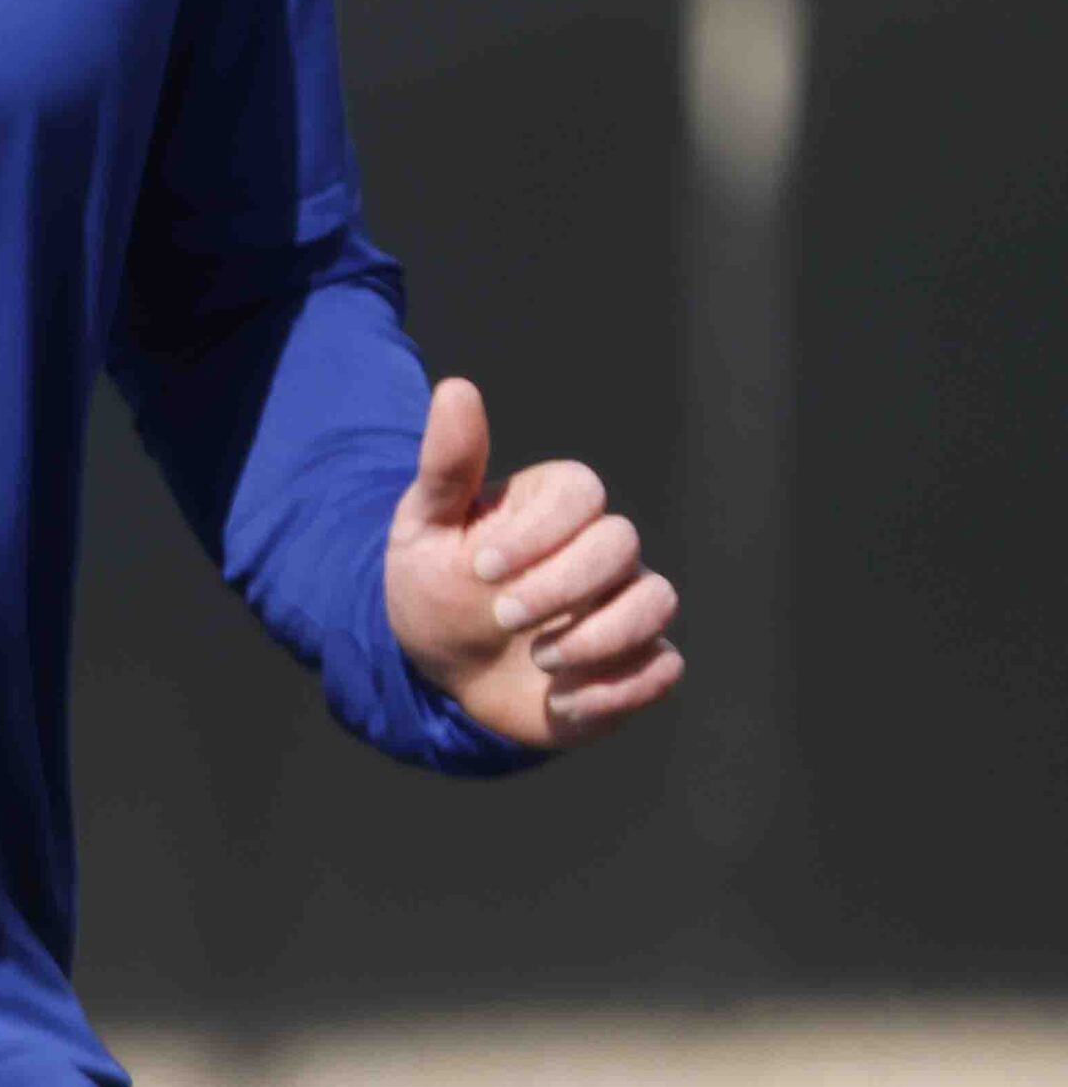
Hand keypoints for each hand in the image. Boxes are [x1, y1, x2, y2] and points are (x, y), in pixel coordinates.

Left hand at [383, 375, 683, 748]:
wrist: (441, 668)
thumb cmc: (435, 584)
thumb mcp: (425, 525)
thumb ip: (447, 463)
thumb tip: (458, 388)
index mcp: (553, 506)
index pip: (582, 493)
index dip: (539, 531)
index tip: (480, 567)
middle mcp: (598, 550)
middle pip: (622, 545)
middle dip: (563, 586)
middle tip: (501, 615)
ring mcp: (624, 605)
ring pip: (657, 602)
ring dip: (599, 637)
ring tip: (541, 658)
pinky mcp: (637, 663)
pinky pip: (661, 667)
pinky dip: (616, 689)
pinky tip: (561, 698)